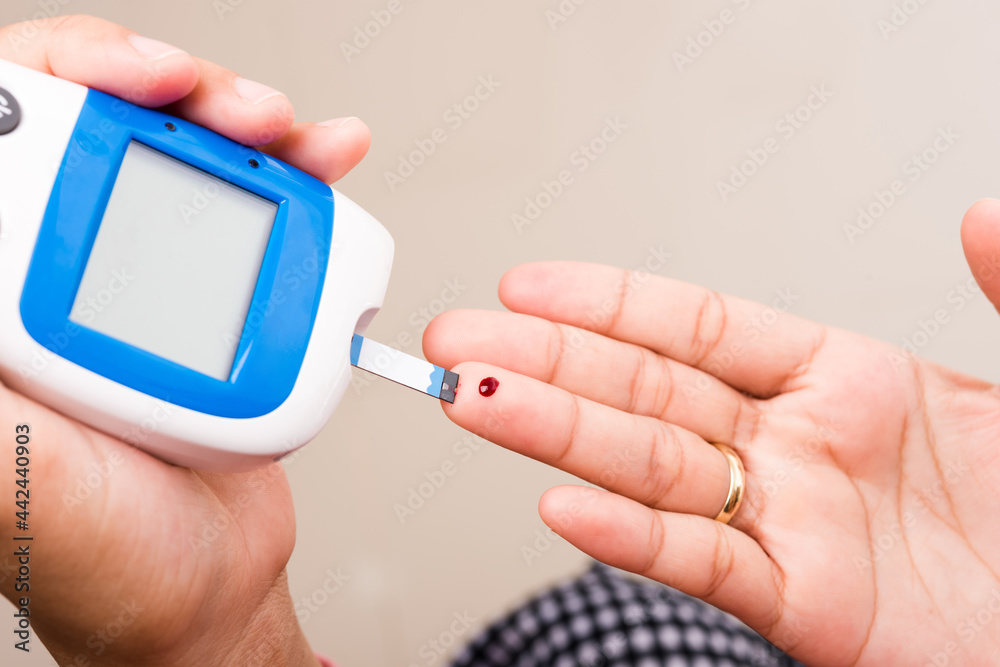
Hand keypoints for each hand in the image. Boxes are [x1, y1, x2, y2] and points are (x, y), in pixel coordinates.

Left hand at [0, 15, 369, 665]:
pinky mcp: (210, 296)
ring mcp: (140, 280)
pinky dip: (295, 176)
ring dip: (241, 124)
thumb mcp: (16, 477)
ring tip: (292, 136)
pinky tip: (323, 164)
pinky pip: (249, 212)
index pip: (4, 133)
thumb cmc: (107, 555)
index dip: (66, 80)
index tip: (142, 84)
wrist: (207, 593)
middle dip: (172, 93)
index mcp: (1, 297)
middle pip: (101, 127)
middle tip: (236, 111)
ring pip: (181, 155)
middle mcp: (60, 274)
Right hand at [424, 200, 999, 665]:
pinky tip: (561, 504)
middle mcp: (796, 446)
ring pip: (648, 468)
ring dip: (554, 434)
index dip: (610, 303)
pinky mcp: (797, 604)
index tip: (530, 285)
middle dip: (546, 363)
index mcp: (845, 380)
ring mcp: (787, 522)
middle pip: (646, 392)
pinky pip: (698, 562)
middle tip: (462, 343)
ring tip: (475, 401)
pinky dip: (625, 537)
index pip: (699, 327)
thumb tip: (979, 211)